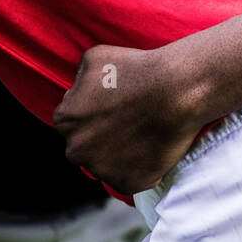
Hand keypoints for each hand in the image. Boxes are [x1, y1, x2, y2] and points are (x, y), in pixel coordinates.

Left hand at [52, 44, 204, 193]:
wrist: (177, 90)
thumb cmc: (138, 68)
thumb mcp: (95, 58)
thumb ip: (79, 80)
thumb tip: (78, 92)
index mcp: (65, 120)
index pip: (72, 124)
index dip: (95, 118)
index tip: (116, 111)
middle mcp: (76, 149)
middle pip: (86, 148)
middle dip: (103, 140)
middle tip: (130, 125)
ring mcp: (101, 170)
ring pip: (107, 166)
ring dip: (121, 156)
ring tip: (145, 136)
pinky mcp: (127, 184)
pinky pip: (129, 181)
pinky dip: (140, 171)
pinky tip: (153, 150)